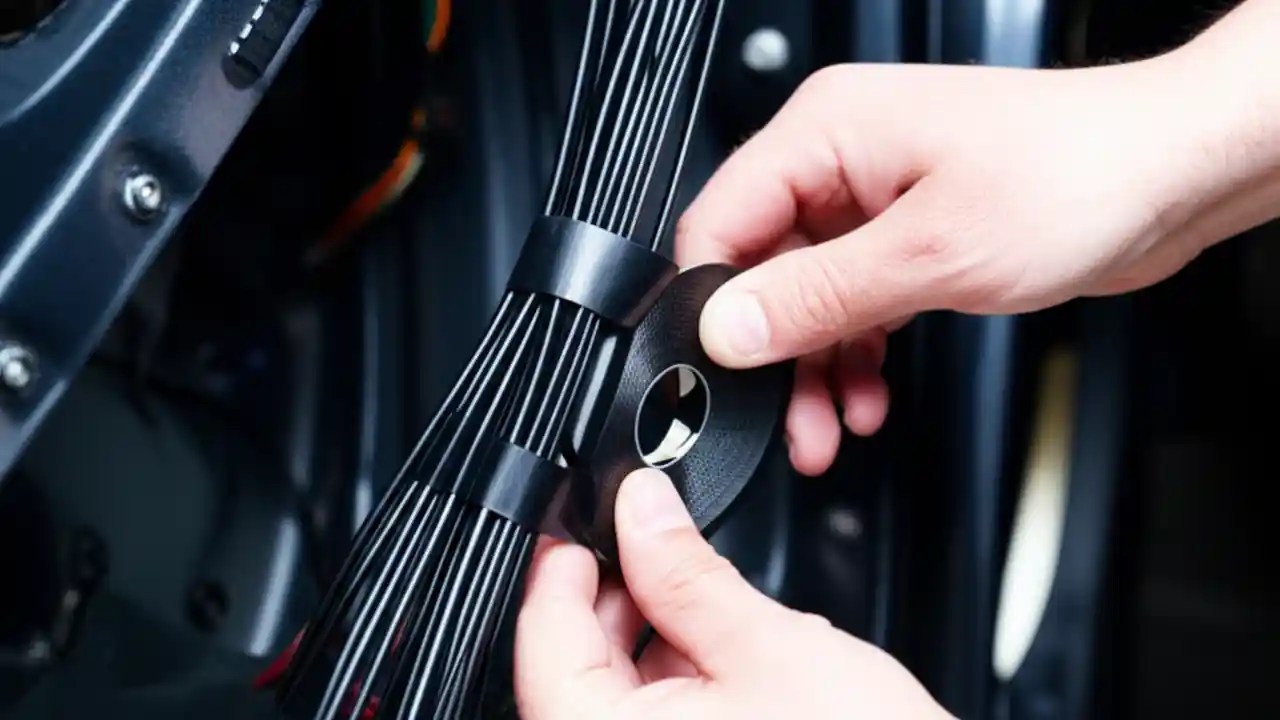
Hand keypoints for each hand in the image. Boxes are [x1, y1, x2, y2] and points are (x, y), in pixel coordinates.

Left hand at [514, 469, 952, 719]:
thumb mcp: (768, 647)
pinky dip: (671, 681)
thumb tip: (641, 507)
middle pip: (572, 668)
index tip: (581, 522)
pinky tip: (715, 646)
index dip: (558, 567)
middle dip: (610, 595)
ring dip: (642, 635)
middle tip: (645, 536)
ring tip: (692, 586)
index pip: (542, 643)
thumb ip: (687, 572)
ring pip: (610, 698)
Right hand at [678, 26, 1279, 474]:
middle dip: (771, 353)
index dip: (710, 305)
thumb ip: (814, 296)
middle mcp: (841, 158)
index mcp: (825, 132)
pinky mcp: (908, 231)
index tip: (716, 373)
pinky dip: (855, 350)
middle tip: (783, 421)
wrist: (1172, 174)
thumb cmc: (1075, 176)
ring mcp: (875, 196)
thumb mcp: (928, 254)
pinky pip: (852, 299)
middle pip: (761, 268)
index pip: (719, 221)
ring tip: (827, 427)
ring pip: (806, 295)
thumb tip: (726, 328)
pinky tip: (866, 395)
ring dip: (815, 365)